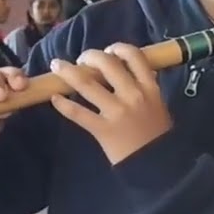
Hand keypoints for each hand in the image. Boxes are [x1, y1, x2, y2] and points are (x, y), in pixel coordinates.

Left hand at [49, 43, 171, 164]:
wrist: (157, 165)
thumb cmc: (158, 135)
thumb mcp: (159, 104)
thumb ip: (145, 86)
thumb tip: (131, 70)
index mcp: (149, 88)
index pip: (134, 56)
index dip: (118, 48)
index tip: (108, 50)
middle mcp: (132, 95)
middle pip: (107, 64)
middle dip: (90, 56)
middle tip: (81, 60)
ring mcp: (116, 112)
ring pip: (87, 84)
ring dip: (68, 72)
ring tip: (57, 66)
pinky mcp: (102, 129)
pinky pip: (78, 113)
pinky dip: (63, 104)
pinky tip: (54, 98)